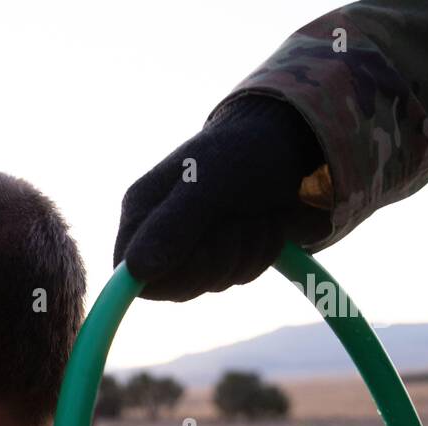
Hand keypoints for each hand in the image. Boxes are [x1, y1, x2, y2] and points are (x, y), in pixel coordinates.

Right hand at [113, 94, 331, 301]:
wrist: (295, 139)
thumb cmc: (245, 151)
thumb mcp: (209, 183)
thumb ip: (172, 227)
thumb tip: (134, 270)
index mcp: (142, 212)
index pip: (132, 275)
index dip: (170, 274)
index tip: (202, 250)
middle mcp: (162, 234)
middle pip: (179, 285)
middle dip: (221, 256)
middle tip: (239, 215)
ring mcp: (195, 246)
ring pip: (214, 282)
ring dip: (248, 249)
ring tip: (257, 210)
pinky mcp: (225, 253)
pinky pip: (238, 276)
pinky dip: (261, 252)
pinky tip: (267, 220)